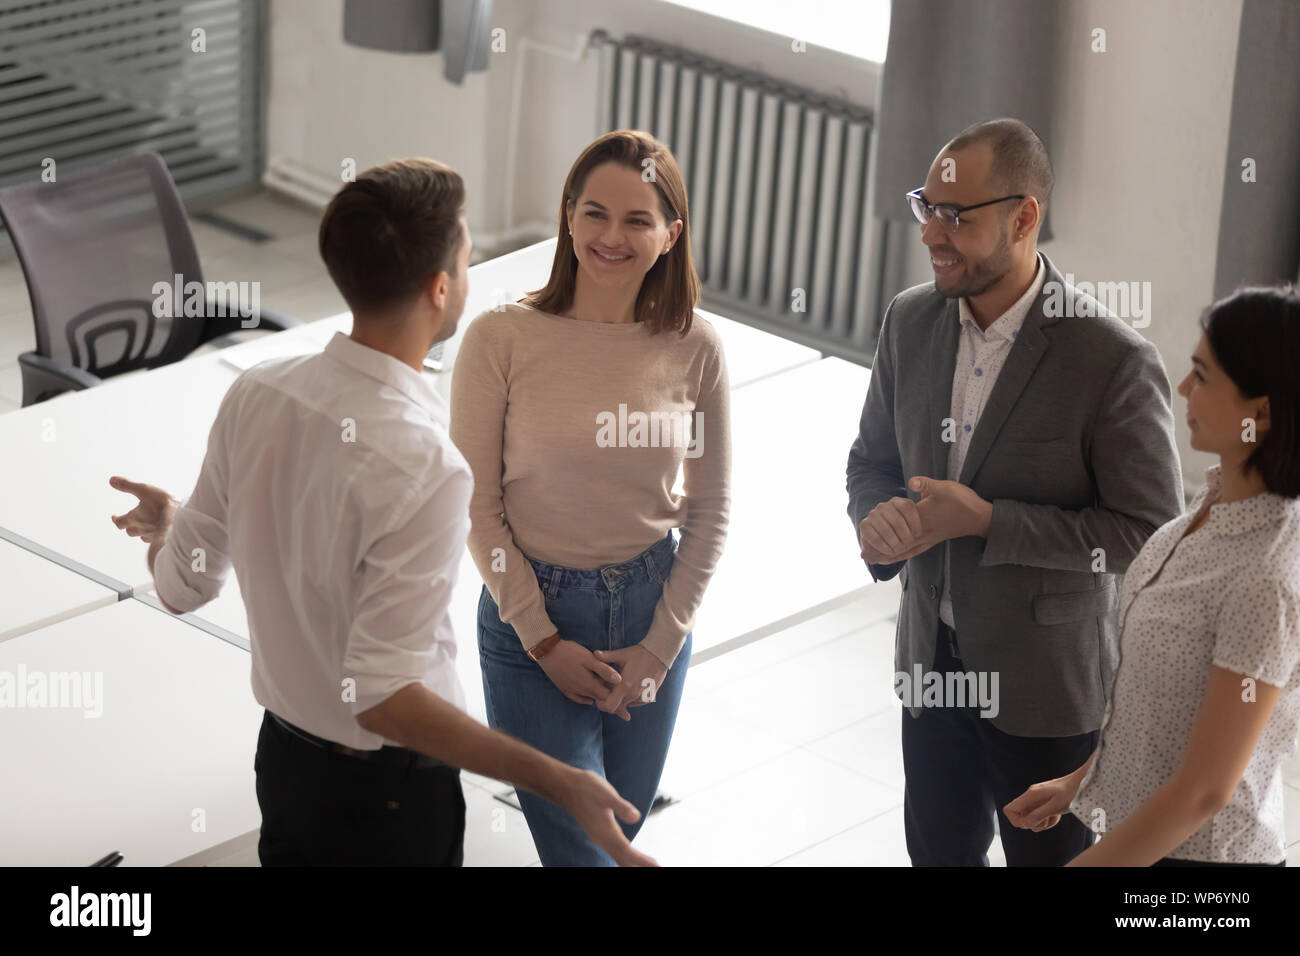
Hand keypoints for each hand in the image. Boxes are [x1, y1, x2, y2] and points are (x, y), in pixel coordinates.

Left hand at [109, 476, 177, 543]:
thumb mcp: (144, 489)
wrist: (182, 518)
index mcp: (133, 518)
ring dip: (140, 532)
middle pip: (130, 531)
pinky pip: (155, 539)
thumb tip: (111, 480)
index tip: (114, 517)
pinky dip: (154, 536)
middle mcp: (141, 528)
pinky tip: (158, 533)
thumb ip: (127, 485)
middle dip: (128, 526)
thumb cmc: (162, 504)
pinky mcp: (164, 538)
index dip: (116, 519)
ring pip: (142, 537)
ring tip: (142, 529)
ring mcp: (153, 535)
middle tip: (127, 523)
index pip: (120, 522)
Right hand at [536, 637, 622, 706]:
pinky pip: (578, 699)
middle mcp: (581, 691)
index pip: (608, 698)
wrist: (547, 652)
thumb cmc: (569, 653)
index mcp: (589, 685)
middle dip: (611, 702)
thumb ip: (604, 670)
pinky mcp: (564, 689)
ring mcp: (572, 691)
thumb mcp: (589, 659)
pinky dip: (586, 700)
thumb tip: (619, 680)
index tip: (625, 700)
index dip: (618, 698)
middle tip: (622, 705)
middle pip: (600, 701)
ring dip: (599, 700)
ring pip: (590, 699)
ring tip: (609, 698)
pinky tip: (589, 700)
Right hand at [558, 767, 658, 865]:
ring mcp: (599, 836)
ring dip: (632, 863)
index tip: (656, 866)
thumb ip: (621, 806)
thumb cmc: (586, 788)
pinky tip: (629, 856)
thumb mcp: (606, 794)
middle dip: (639, 865)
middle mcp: (602, 838)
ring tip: (648, 865)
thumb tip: (636, 817)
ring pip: (618, 856)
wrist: (566, 787)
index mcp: (606, 831)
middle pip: (623, 859)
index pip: (627, 851)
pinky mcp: (598, 832)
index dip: (642, 861)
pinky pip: (614, 851)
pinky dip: (625, 856)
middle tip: (657, 869)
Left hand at [592, 645, 666, 721]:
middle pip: (616, 708)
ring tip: (619, 685)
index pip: (609, 706)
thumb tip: (594, 654)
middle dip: (609, 701)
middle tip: (608, 689)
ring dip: (620, 699)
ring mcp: (642, 697)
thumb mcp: (622, 654)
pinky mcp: (649, 697)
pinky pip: (635, 703)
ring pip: (626, 705)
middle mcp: (634, 695)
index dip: (602, 703)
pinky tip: (629, 685)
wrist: (660, 654)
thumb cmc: (640, 654)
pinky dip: (629, 698)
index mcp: (625, 686)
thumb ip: (606, 657)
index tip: (600, 694)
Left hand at [859, 477, 992, 563]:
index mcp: (921, 518)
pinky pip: (915, 551)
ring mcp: (928, 538)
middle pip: (896, 543)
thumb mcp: (945, 488)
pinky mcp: (933, 540)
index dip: (881, 533)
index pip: (896, 527)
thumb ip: (927, 485)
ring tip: (874, 561)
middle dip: (880, 549)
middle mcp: (922, 531)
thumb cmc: (962, 502)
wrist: (979, 517)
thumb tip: (911, 482)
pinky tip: (897, 558)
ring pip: (905, 550)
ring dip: (890, 555)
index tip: (866, 539)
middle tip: (864, 556)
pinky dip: (904, 555)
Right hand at [1003, 773, 1080, 831]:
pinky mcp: (1043, 801)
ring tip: (1054, 817)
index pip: (1009, 809)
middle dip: (1031, 823)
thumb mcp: (1055, 806)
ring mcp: (1037, 799)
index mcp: (1030, 795)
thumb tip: (1026, 824)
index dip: (1016, 820)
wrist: (1082, 782)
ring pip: (1030, 817)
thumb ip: (1039, 814)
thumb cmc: (1070, 792)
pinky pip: (1039, 814)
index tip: (1030, 824)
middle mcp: (1031, 796)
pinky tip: (1057, 815)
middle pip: (1019, 815)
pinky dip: (1047, 819)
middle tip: (1045, 821)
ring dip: (1041, 822)